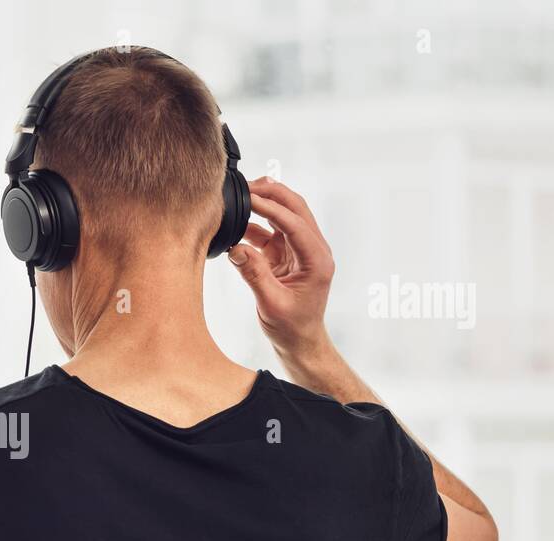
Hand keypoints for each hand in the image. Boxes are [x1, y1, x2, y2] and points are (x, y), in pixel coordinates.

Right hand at [228, 178, 335, 360]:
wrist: (299, 341)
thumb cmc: (292, 327)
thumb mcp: (271, 303)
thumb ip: (254, 275)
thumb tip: (236, 248)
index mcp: (317, 261)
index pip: (295, 224)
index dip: (272, 208)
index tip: (250, 198)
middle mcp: (313, 251)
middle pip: (296, 209)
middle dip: (273, 194)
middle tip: (248, 185)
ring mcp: (299, 251)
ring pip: (284, 216)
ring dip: (264, 205)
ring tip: (241, 196)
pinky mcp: (286, 255)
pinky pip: (270, 232)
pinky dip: (253, 225)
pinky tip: (236, 224)